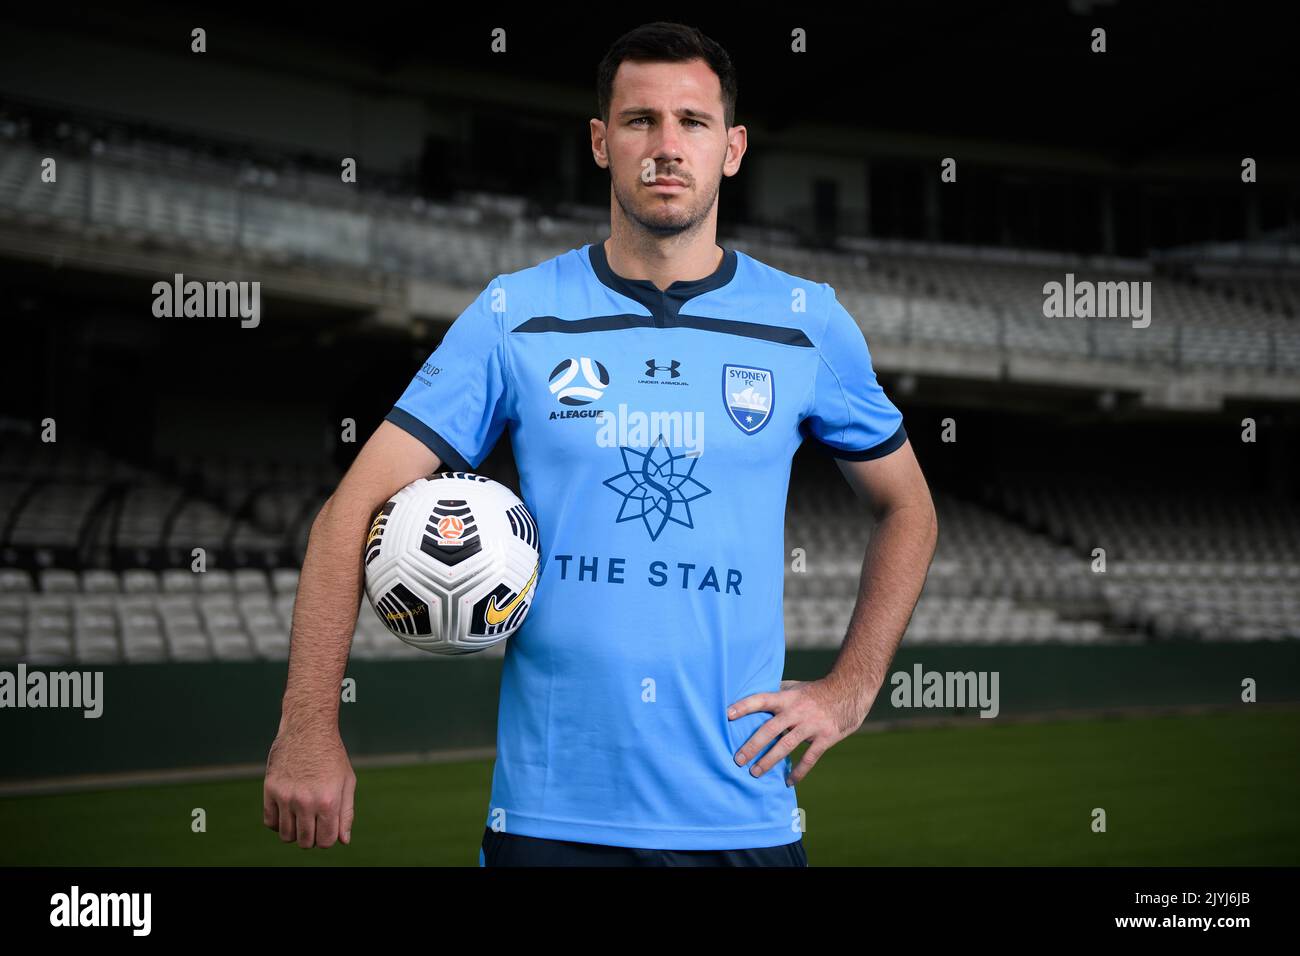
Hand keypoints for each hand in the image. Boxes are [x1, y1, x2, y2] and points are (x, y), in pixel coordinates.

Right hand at [263, 722, 356, 848]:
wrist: (308, 728)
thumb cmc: (332, 754)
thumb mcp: (347, 781)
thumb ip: (346, 812)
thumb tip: (343, 840)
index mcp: (328, 800)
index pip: (325, 841)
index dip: (327, 840)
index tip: (326, 830)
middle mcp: (305, 801)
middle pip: (304, 842)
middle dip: (311, 838)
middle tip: (314, 824)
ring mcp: (285, 796)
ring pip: (285, 835)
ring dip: (294, 832)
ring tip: (301, 818)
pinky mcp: (270, 789)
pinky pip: (269, 822)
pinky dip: (278, 823)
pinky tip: (287, 812)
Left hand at [727, 676, 871, 785]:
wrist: (849, 691)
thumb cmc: (817, 691)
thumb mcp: (796, 687)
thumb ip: (777, 694)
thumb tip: (755, 698)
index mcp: (787, 698)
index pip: (761, 699)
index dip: (744, 706)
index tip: (727, 715)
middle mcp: (797, 711)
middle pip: (770, 729)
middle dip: (752, 746)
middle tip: (738, 759)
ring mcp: (811, 725)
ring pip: (786, 745)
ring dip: (769, 760)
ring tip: (755, 773)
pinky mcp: (826, 737)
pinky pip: (809, 758)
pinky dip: (799, 771)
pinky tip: (788, 782)